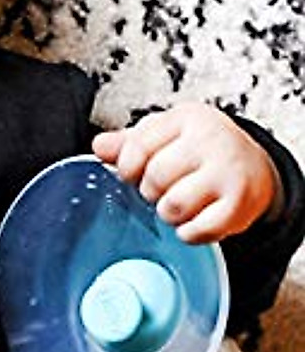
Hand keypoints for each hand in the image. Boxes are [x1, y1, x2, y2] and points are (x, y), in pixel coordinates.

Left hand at [91, 104, 277, 243]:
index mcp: (186, 118)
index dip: (128, 168)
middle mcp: (210, 140)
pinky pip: (197, 230)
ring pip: (173, 206)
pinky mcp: (239, 203)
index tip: (136, 173)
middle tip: (166, 189)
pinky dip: (189, 233)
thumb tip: (99, 146)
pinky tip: (196, 219)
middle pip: (154, 178)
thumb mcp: (165, 136)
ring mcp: (228, 171)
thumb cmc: (200, 152)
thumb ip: (129, 143)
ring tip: (181, 203)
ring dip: (169, 214)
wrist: (252, 167)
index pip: (136, 147)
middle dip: (151, 192)